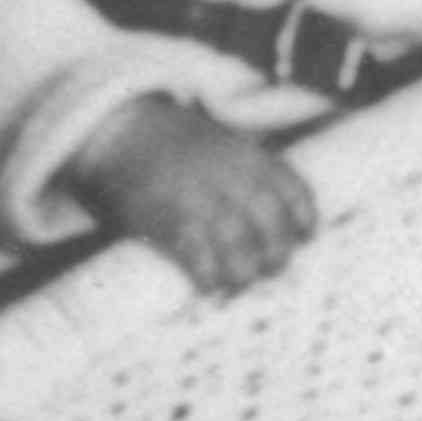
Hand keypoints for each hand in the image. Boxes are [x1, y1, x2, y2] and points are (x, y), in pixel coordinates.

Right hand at [64, 92, 315, 296]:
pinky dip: (208, 276)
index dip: (304, 219)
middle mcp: (231, 177)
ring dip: (244, 272)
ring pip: (240, 246)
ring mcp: (202, 199)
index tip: (305, 236)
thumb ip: (241, 168)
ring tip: (239, 282)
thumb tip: (259, 209)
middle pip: (270, 225)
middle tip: (270, 269)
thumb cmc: (164, 142)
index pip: (293, 190)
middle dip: (276, 253)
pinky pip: (200, 257)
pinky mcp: (170, 220)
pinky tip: (209, 286)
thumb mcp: (217, 140)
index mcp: (247, 155)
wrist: (116, 133)